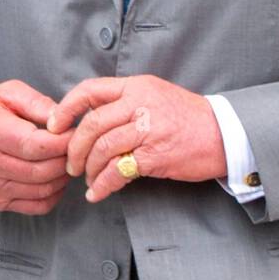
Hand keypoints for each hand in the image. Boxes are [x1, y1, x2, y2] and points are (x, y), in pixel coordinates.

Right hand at [0, 80, 69, 214]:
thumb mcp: (7, 94)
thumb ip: (37, 103)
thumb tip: (62, 119)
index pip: (36, 145)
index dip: (62, 141)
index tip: (75, 132)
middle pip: (42, 170)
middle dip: (67, 158)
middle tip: (76, 146)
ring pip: (43, 189)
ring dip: (63, 176)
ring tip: (67, 158)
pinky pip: (37, 206)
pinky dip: (54, 194)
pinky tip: (56, 177)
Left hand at [48, 74, 225, 203]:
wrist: (225, 134)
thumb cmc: (189, 118)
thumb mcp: (156, 96)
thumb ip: (126, 103)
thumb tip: (90, 119)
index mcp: (137, 86)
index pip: (90, 90)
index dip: (66, 108)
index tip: (53, 126)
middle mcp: (140, 103)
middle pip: (91, 124)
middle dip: (74, 148)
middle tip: (71, 164)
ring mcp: (148, 128)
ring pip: (102, 149)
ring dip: (89, 169)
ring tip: (88, 180)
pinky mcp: (155, 154)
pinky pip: (118, 171)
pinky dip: (103, 185)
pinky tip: (99, 193)